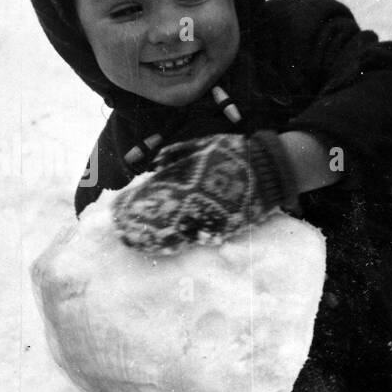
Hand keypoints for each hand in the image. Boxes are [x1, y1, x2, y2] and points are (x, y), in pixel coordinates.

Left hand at [113, 132, 298, 252]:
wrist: (267, 168)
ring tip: (142, 245)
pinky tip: (169, 247)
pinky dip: (183, 242)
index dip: (141, 205)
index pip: (158, 194)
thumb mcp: (205, 144)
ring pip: (179, 230)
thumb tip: (156, 163)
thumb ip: (178, 152)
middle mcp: (197, 198)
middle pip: (164, 216)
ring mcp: (210, 214)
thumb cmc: (234, 153)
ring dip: (159, 238)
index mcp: (190, 177)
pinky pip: (199, 236)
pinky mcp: (224, 226)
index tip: (124, 213)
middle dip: (145, 226)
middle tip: (126, 236)